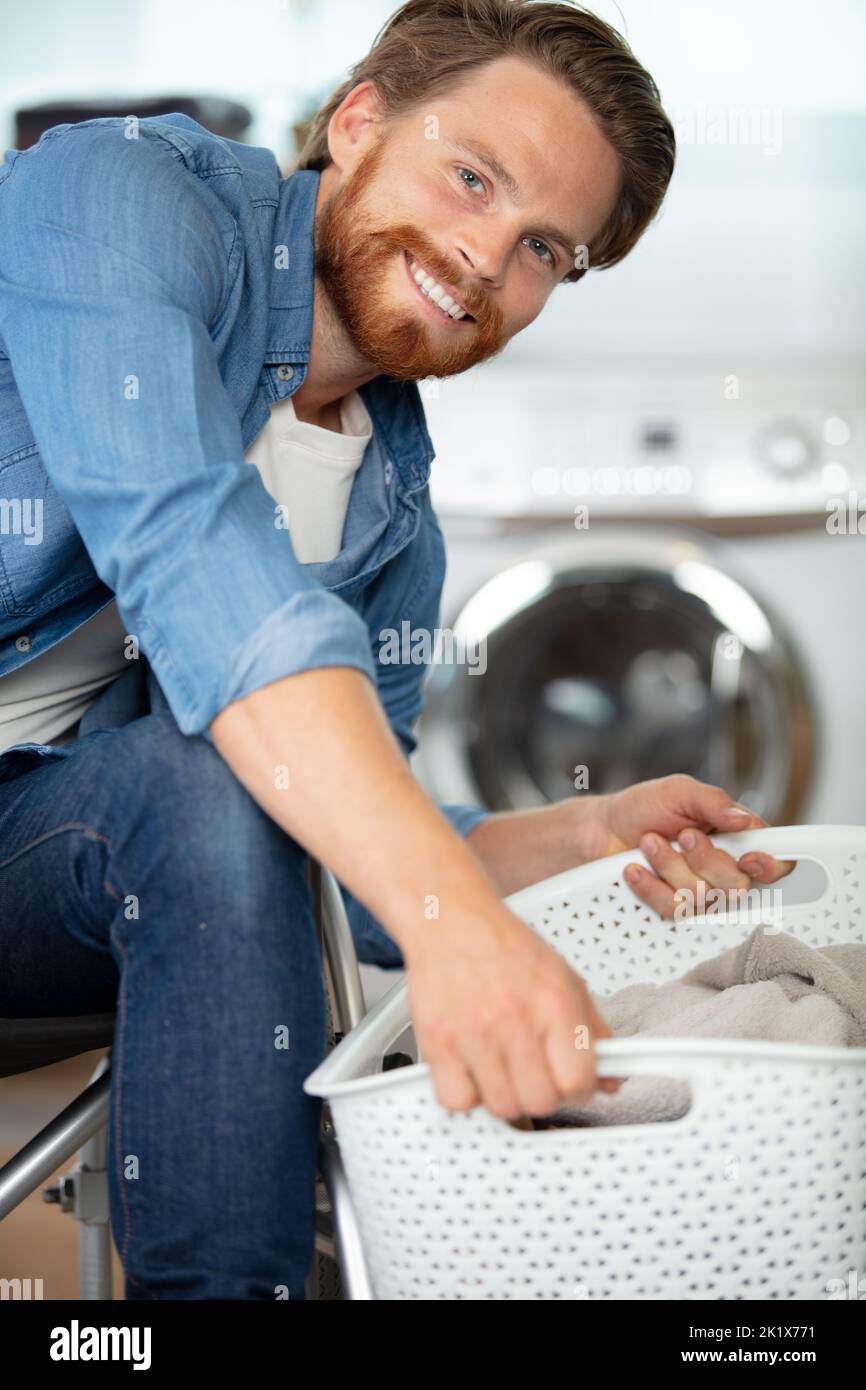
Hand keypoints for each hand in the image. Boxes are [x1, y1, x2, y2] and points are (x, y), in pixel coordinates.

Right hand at [404, 901, 619, 1119]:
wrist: (450, 920)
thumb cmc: (504, 947)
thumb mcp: (564, 978)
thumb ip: (593, 1030)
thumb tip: (611, 1077)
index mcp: (554, 1003)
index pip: (578, 1080)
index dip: (580, 1089)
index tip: (571, 1083)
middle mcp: (515, 1020)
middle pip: (541, 1102)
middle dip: (542, 1095)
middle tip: (535, 1075)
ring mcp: (474, 1034)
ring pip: (502, 1107)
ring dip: (505, 1096)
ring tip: (502, 1069)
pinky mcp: (438, 1043)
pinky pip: (458, 1101)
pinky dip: (466, 1095)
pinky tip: (472, 1070)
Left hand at [592, 774, 795, 919]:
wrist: (600, 829)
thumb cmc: (642, 806)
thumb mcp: (679, 791)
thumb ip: (714, 802)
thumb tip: (744, 821)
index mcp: (736, 838)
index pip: (775, 861)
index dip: (771, 866)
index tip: (750, 859)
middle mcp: (723, 867)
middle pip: (737, 884)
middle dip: (705, 859)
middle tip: (683, 834)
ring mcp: (698, 890)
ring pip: (702, 896)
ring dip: (670, 865)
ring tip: (648, 841)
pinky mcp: (672, 906)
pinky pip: (672, 908)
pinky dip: (649, 885)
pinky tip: (634, 868)